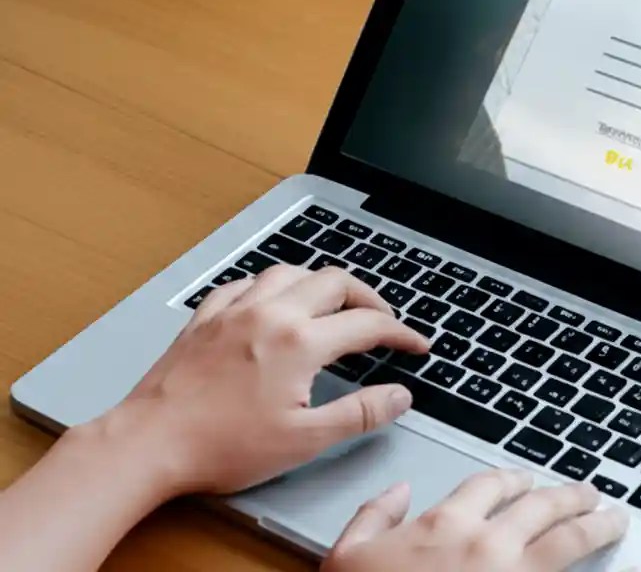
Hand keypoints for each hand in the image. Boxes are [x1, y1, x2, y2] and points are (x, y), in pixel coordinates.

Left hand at [108, 264, 430, 494]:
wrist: (148, 444)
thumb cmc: (219, 446)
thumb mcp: (304, 440)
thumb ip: (359, 414)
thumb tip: (398, 397)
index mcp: (300, 342)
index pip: (368, 324)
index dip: (401, 334)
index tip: (415, 345)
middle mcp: (269, 315)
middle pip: (334, 282)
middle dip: (368, 297)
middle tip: (382, 320)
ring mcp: (233, 312)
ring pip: (289, 272)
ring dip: (319, 283)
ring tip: (333, 303)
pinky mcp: (204, 320)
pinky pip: (243, 284)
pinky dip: (269, 286)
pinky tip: (270, 301)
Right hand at [321, 469, 628, 571]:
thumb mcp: (345, 557)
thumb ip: (372, 516)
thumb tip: (397, 490)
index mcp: (444, 524)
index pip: (487, 484)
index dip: (510, 478)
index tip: (523, 480)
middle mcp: (487, 544)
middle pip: (542, 505)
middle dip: (570, 495)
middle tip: (590, 495)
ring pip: (569, 539)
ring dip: (598, 524)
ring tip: (615, 519)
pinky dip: (603, 571)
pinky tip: (624, 567)